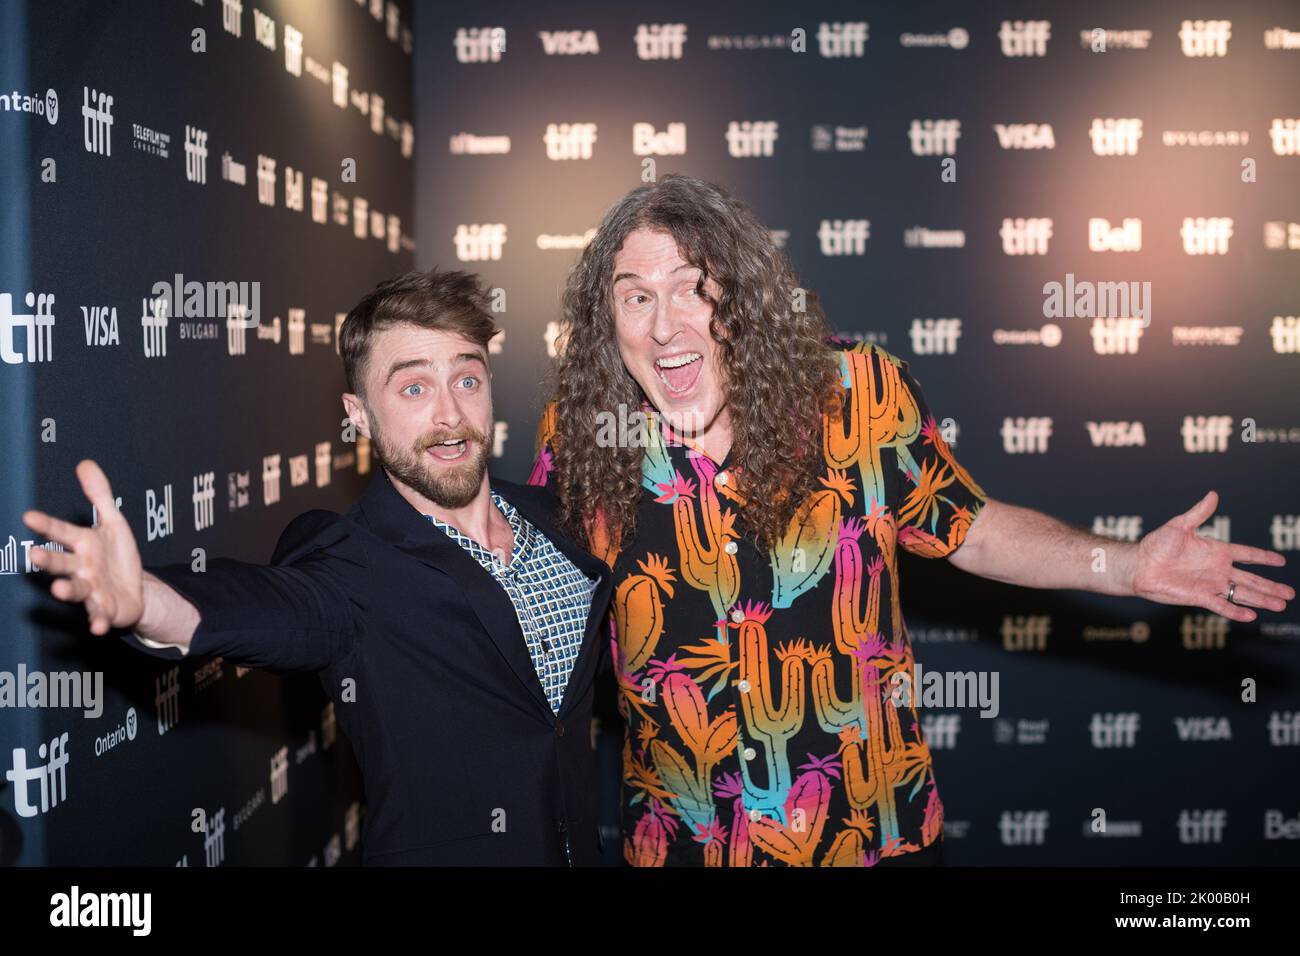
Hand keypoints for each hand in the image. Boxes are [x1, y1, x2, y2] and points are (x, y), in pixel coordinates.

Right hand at [22, 459, 144, 634]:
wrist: (135, 589)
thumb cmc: (117, 556)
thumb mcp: (114, 523)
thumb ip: (100, 496)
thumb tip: (85, 463)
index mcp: (83, 545)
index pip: (61, 532)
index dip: (46, 525)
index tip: (28, 516)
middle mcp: (82, 568)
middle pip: (61, 563)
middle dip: (48, 560)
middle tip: (33, 555)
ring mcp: (92, 590)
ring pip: (77, 590)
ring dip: (68, 590)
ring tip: (60, 589)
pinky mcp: (105, 609)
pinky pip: (101, 615)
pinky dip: (98, 621)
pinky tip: (98, 627)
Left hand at [1132, 490, 1293, 622]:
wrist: (1138, 564)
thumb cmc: (1157, 544)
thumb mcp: (1180, 525)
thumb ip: (1199, 512)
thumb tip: (1213, 494)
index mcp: (1216, 551)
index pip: (1246, 554)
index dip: (1263, 557)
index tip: (1281, 561)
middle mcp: (1217, 569)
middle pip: (1251, 579)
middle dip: (1271, 586)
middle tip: (1290, 593)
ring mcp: (1210, 584)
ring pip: (1242, 593)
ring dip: (1262, 599)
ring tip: (1281, 604)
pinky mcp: (1199, 596)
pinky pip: (1221, 605)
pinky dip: (1236, 611)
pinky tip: (1252, 615)